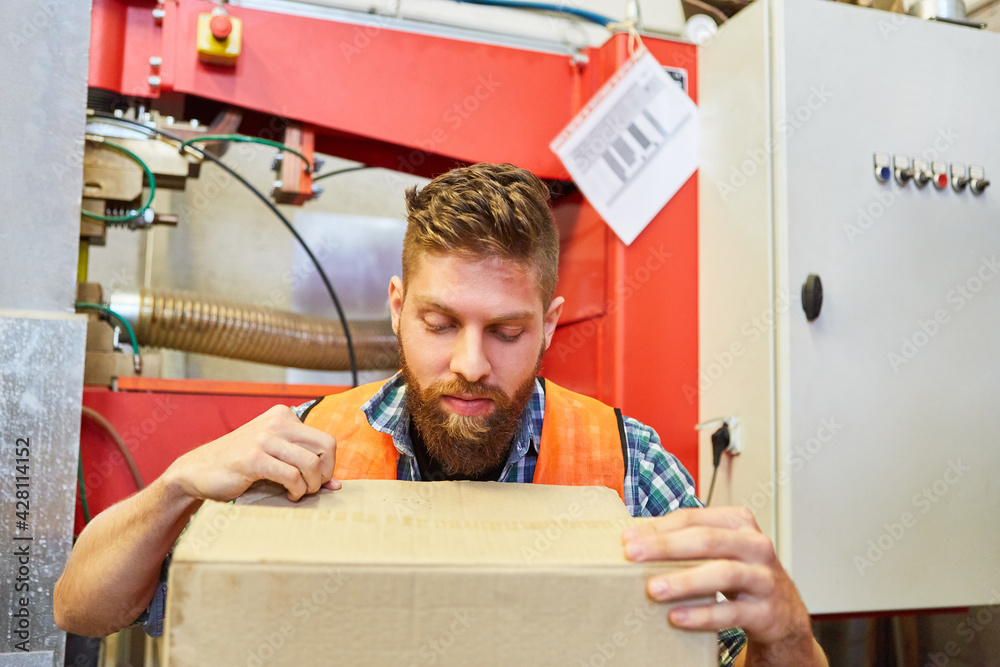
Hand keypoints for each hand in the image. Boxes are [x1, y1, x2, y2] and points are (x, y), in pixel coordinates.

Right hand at [164, 405, 340, 502]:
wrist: (199, 470)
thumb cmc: (241, 465)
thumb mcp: (276, 458)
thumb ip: (305, 465)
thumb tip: (337, 485)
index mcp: (283, 416)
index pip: (326, 439)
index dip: (329, 464)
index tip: (318, 480)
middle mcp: (276, 422)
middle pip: (325, 447)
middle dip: (324, 474)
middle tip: (311, 488)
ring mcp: (264, 438)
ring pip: (310, 463)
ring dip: (310, 486)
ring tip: (298, 493)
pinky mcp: (253, 458)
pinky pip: (291, 476)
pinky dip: (296, 491)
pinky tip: (288, 495)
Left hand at [622, 507, 825, 665]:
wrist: (781, 610)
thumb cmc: (740, 570)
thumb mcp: (719, 548)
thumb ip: (686, 539)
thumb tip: (635, 538)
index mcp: (739, 522)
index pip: (694, 518)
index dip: (659, 527)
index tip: (628, 538)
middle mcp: (755, 545)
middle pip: (707, 540)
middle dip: (666, 546)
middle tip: (633, 555)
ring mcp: (764, 577)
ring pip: (722, 573)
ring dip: (684, 580)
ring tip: (654, 589)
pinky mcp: (766, 610)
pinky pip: (731, 612)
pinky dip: (702, 615)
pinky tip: (677, 617)